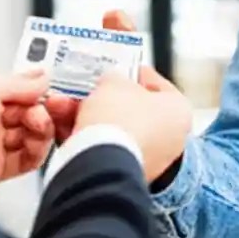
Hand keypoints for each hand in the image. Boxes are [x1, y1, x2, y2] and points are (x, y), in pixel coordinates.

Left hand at [0, 69, 54, 186]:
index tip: (55, 94)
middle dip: (43, 112)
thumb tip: (43, 77)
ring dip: (42, 131)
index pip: (25, 97)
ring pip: (33, 139)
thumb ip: (21, 82)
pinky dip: (38, 151)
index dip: (42, 96)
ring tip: (38, 124)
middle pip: (32, 118)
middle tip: (45, 109)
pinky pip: (27, 162)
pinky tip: (36, 142)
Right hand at [44, 10, 191, 181]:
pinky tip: (59, 122)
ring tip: (60, 102)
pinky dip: (81, 134)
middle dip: (101, 96)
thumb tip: (110, 83)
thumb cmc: (118, 118)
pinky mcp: (121, 172)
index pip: (156, 84)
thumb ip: (114, 77)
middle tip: (83, 85)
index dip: (132, 70)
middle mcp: (168, 138)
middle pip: (129, 107)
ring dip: (84, 113)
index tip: (117, 65)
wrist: (101, 164)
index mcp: (178, 111)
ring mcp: (146, 158)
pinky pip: (100, 146)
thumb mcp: (114, 81)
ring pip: (110, 127)